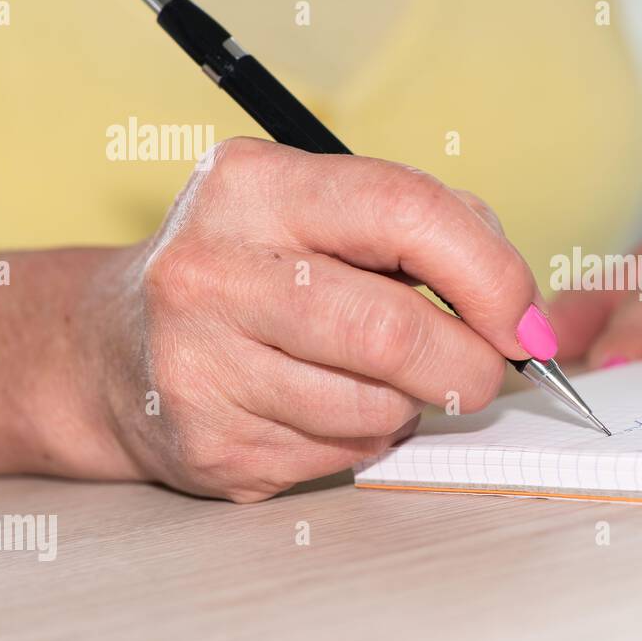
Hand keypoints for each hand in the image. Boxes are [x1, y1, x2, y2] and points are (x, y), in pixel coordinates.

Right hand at [78, 138, 551, 501]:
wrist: (115, 348)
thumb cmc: (256, 270)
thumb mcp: (330, 212)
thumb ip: (437, 232)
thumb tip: (526, 316)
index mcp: (257, 185)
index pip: (406, 211)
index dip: (491, 274)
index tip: (521, 320)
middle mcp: (212, 270)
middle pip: (393, 332)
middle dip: (469, 366)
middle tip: (481, 371)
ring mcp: (199, 363)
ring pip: (376, 407)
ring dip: (412, 403)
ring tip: (375, 376)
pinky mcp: (208, 444)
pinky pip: (343, 455)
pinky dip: (367, 439)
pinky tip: (325, 407)